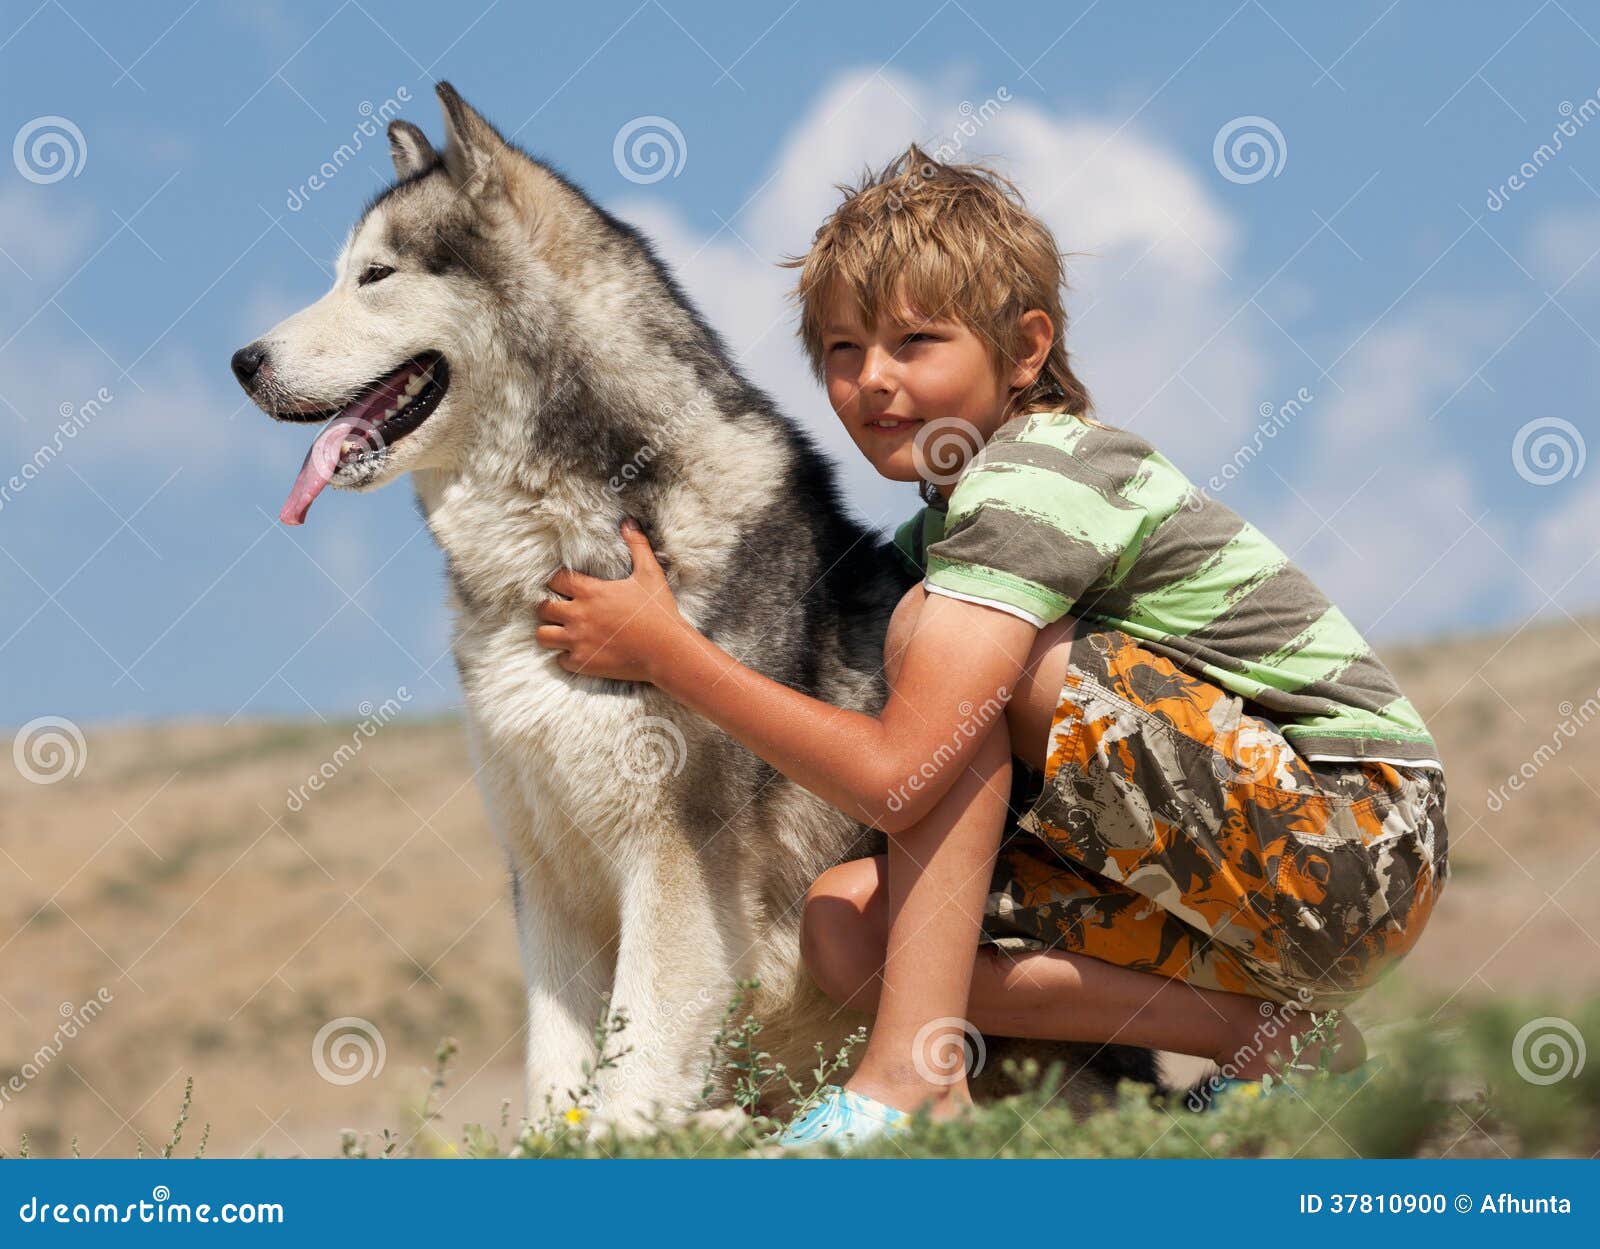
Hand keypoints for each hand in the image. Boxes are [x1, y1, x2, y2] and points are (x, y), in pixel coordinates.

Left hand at [535, 518, 685, 682]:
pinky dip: (566, 656)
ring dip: (550, 632)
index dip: (557, 581)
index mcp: (590, 592)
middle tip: (560, 608)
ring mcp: (578, 641)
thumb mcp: (650, 574)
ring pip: (543, 635)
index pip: (555, 580)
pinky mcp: (583, 663)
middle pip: (543, 608)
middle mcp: (578, 615)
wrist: (667, 651)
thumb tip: (628, 522)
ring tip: (562, 630)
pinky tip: (578, 651)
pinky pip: (559, 660)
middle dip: (548, 606)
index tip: (565, 585)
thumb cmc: (658, 611)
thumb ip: (637, 546)